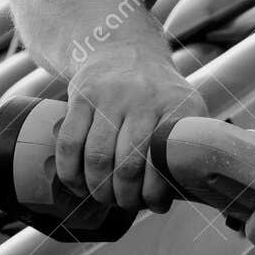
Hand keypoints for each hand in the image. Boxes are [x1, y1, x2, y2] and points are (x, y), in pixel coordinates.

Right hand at [59, 54, 207, 212]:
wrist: (123, 48)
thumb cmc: (158, 92)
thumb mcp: (184, 106)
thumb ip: (185, 143)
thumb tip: (185, 192)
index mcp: (179, 105)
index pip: (165, 160)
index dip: (157, 191)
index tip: (156, 206)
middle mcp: (145, 99)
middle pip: (128, 164)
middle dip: (125, 196)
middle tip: (126, 204)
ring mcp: (110, 96)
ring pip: (97, 157)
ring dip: (98, 188)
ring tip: (104, 197)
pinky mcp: (82, 96)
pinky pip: (69, 142)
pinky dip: (70, 172)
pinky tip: (78, 185)